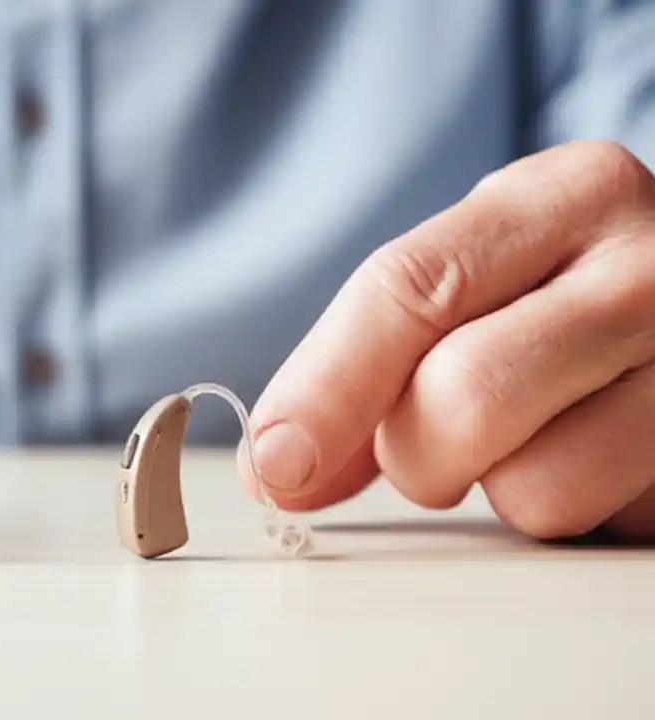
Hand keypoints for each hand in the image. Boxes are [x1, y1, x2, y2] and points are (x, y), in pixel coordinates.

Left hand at [240, 141, 654, 540]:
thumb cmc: (563, 297)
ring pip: (537, 486)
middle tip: (431, 451)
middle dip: (414, 453)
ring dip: (504, 490)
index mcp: (568, 193)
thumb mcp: (474, 285)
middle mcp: (652, 264)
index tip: (275, 462)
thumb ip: (368, 365)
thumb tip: (275, 465)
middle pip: (464, 396)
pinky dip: (577, 513)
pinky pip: (603, 526)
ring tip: (540, 440)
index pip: (410, 289)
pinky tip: (601, 461)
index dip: (327, 387)